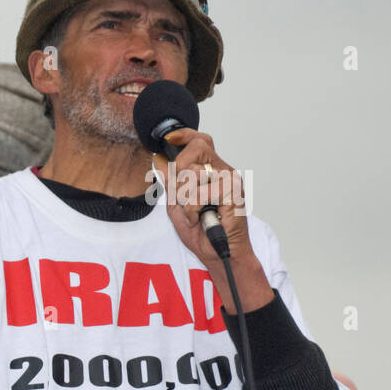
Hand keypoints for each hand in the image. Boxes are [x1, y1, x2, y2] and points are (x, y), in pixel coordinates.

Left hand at [155, 128, 272, 312]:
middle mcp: (223, 171)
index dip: (184, 135)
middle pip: (197, 148)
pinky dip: (191, 210)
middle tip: (183, 197)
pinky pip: (197, 193)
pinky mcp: (231, 192)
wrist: (219, 254)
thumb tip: (159, 160)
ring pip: (192, 174)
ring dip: (184, 199)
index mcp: (212, 172)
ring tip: (194, 214)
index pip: (201, 141)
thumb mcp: (177, 206)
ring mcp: (230, 180)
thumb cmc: (202, 232)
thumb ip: (170, 184)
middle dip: (180, 174)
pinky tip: (200, 219)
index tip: (168, 139)